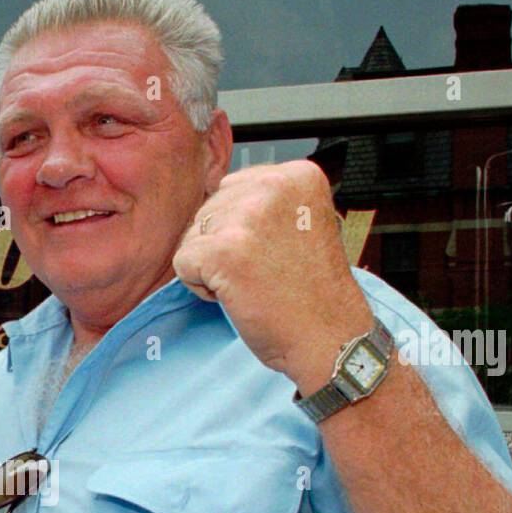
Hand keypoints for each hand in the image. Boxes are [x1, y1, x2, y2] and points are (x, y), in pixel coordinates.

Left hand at [172, 160, 372, 393]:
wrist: (328, 336)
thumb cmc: (314, 292)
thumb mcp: (302, 223)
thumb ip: (265, 204)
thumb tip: (215, 202)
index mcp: (297, 175)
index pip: (234, 188)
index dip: (242, 228)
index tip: (273, 251)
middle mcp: (273, 186)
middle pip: (210, 208)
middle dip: (224, 244)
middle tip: (263, 272)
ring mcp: (247, 217)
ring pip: (194, 235)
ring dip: (212, 265)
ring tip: (252, 283)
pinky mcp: (222, 251)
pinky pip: (183, 261)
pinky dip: (200, 286)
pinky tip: (236, 295)